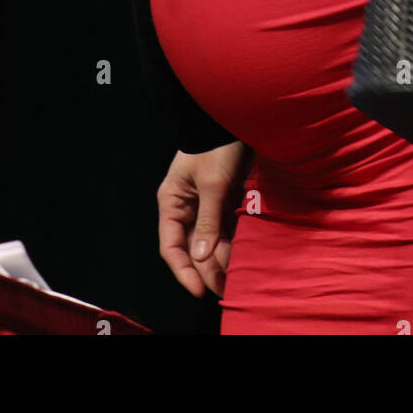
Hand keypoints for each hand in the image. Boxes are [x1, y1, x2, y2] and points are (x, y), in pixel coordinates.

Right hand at [157, 141, 253, 298]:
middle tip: (225, 288)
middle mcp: (185, 208)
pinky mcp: (222, 202)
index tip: (200, 290)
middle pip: (191, 248)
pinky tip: (241, 258)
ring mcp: (204, 206)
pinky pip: (224, 231)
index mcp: (172, 202)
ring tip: (235, 278)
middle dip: (206, 269)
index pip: (171, 246)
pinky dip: (231, 244)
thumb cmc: (217, 147)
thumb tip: (200, 257)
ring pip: (209, 242)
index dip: (184, 271)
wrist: (236, 122)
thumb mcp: (212, 183)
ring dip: (220, 259)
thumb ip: (207, 221)